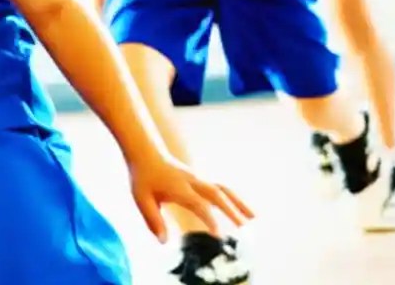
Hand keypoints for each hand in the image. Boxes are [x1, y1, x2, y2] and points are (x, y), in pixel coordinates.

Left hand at [129, 151, 252, 242]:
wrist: (146, 153)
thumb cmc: (143, 178)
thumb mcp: (141, 198)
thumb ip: (152, 219)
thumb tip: (163, 242)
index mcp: (178, 187)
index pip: (198, 204)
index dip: (209, 219)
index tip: (218, 236)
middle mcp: (192, 181)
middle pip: (216, 193)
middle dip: (231, 210)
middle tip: (245, 228)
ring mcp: (198, 178)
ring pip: (223, 188)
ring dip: (238, 202)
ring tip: (253, 218)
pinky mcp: (201, 179)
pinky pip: (221, 188)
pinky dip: (233, 198)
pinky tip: (241, 210)